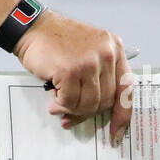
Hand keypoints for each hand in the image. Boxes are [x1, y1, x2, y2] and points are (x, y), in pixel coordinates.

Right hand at [15, 10, 132, 145]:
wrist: (32, 28)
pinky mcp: (70, 71)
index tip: (116, 131)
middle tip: (71, 112)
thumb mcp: (89, 50)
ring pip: (88, 104)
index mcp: (115, 48)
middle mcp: (106, 54)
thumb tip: (96, 110)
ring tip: (60, 100)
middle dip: (87, 111)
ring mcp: (89, 62)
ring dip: (72, 108)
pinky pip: (70, 102)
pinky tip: (54, 94)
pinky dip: (60, 104)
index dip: (122, 114)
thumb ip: (99, 76)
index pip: (127, 88)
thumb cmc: (57, 40)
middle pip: (106, 100)